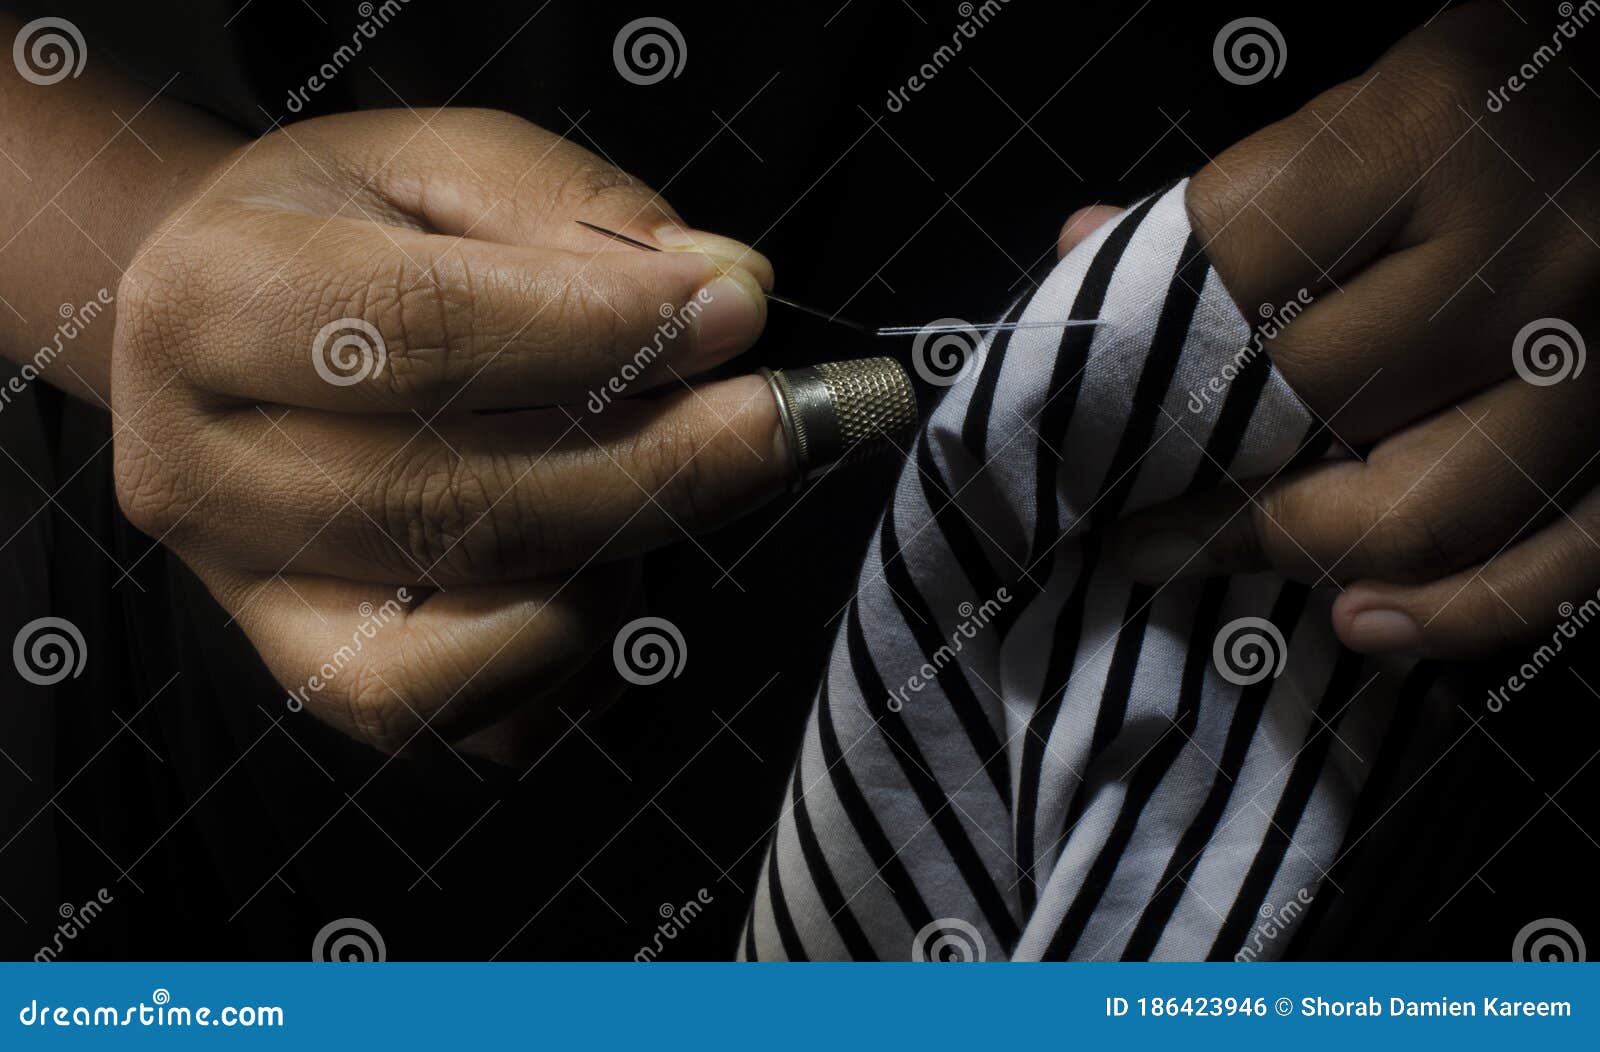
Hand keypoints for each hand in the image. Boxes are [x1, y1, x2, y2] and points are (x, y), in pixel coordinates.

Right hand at [112, 107, 783, 759]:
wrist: (228, 327)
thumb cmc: (348, 232)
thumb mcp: (441, 160)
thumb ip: (577, 210)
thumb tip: (724, 289)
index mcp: (210, 309)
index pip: (423, 337)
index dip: (599, 333)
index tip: (732, 314)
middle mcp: (205, 475)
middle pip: (457, 507)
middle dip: (654, 469)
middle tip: (775, 422)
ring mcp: (261, 600)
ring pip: (480, 635)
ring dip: (619, 554)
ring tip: (656, 470)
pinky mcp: (330, 679)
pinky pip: (495, 716)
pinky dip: (587, 649)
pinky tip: (609, 558)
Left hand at [1096, 1, 1599, 659]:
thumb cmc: (1501, 111)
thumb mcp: (1369, 99)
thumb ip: (1238, 188)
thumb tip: (1083, 245)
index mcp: (1437, 134)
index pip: (1232, 268)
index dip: (1137, 347)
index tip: (1080, 402)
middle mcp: (1534, 255)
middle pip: (1310, 400)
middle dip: (1192, 463)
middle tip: (1124, 498)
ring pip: (1415, 516)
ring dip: (1284, 549)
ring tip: (1194, 549)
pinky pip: (1554, 572)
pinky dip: (1451, 615)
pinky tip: (1362, 621)